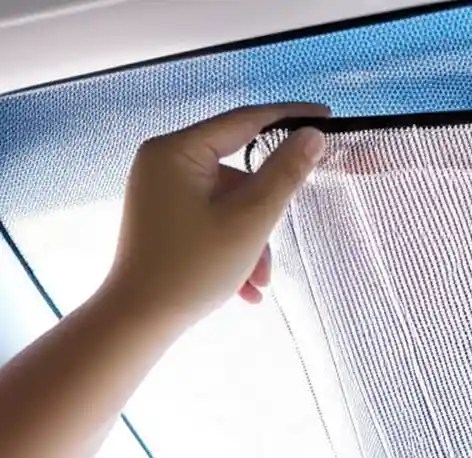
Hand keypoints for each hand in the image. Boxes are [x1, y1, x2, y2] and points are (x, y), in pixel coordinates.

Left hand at [102, 103, 329, 326]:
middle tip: (282, 242)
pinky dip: (233, 246)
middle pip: (238, 171)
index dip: (290, 117)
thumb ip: (286, 172)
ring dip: (252, 241)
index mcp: (176, 150)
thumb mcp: (251, 219)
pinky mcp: (163, 216)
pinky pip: (212, 218)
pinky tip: (245, 288)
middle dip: (266, 213)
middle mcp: (163, 162)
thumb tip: (313, 135)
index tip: (328, 117)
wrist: (138, 321)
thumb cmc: (192, 268)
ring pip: (229, 203)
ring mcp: (161, 191)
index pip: (245, 119)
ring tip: (258, 283)